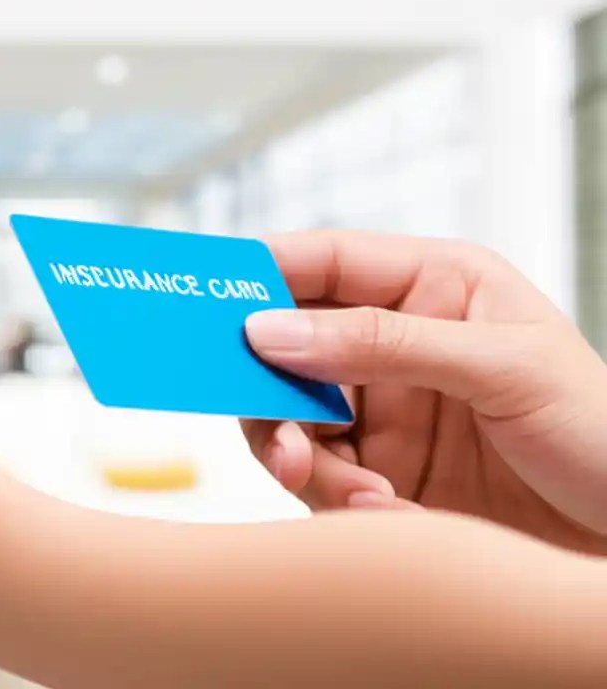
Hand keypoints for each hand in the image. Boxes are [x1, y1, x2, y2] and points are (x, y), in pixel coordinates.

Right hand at [241, 231, 606, 552]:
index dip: (261, 274)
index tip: (208, 301)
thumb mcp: (502, 368)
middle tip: (278, 438)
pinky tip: (391, 514)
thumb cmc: (602, 433)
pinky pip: (318, 479)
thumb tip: (270, 329)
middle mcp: (396, 344)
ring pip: (289, 422)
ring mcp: (385, 412)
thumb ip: (381, 342)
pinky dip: (337, 500)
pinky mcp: (380, 476)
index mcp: (434, 287)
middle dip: (270, 395)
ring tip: (358, 496)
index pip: (325, 263)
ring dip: (303, 460)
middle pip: (286, 350)